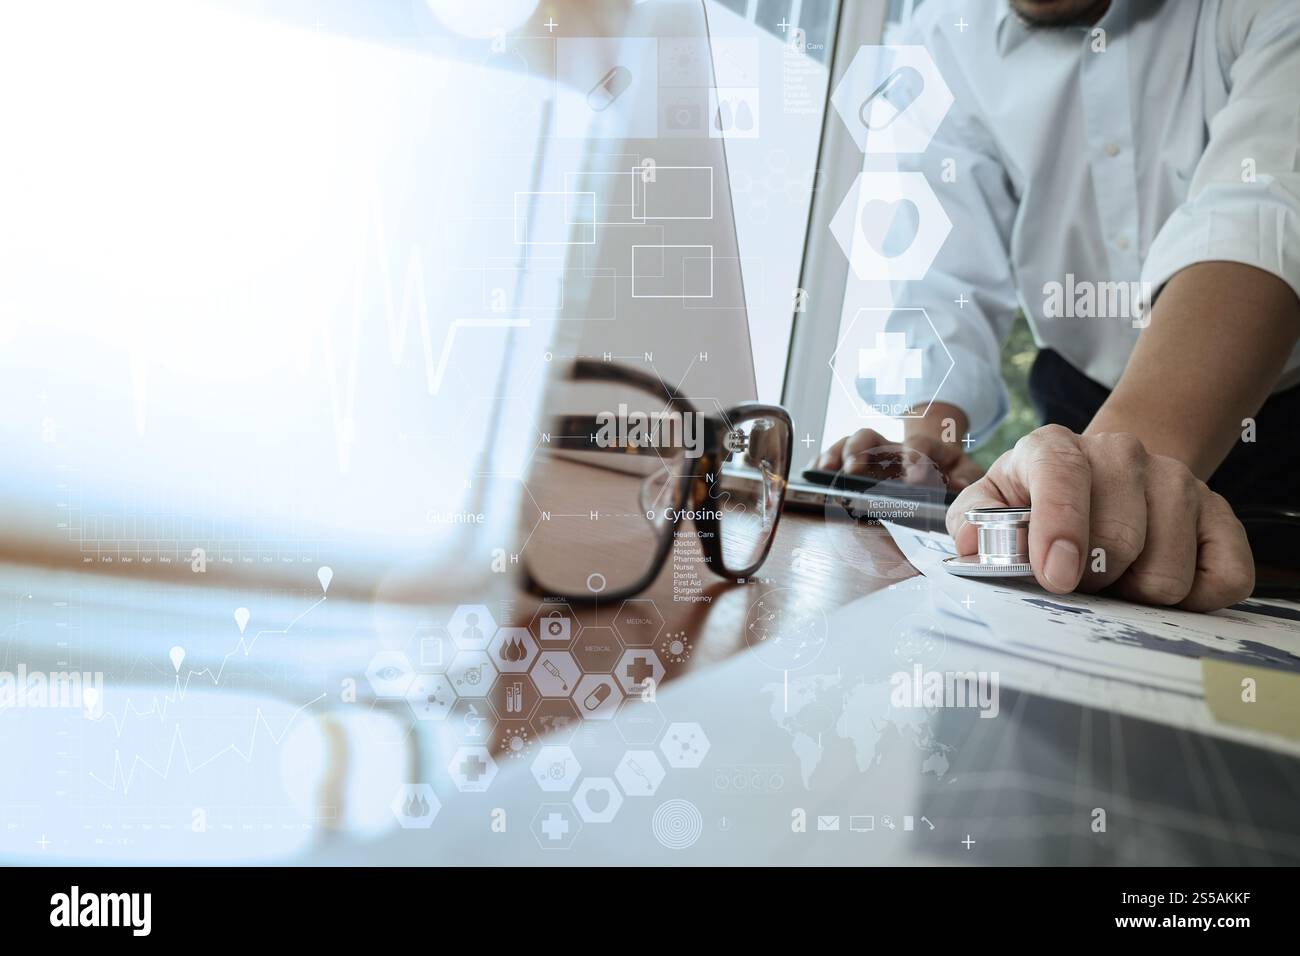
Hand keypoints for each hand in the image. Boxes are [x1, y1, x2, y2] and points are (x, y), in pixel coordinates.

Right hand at [817, 428, 984, 491]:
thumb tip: (955, 485)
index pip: (918, 447)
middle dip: (860, 452)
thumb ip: (964, 479)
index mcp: (925, 448)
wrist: (938, 462)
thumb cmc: (950, 472)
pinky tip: (814, 473)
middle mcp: (893, 447)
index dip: (913, 460)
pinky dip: (822, 461)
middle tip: (853, 469)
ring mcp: (872, 454)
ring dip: (836, 455)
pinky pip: (835, 456)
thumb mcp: (965, 474)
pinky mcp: (857, 464)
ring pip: (849, 444)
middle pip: (871, 437)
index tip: (910, 480)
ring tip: (825, 471)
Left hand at [947, 425, 1253, 610]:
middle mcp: (1121, 454)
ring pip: (1168, 570)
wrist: (1105, 477)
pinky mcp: (1221, 516)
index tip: (1055, 577)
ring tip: (1115, 576)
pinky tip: (1155, 580)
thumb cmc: (1037, 501)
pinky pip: (1225, 578)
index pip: (1064, 476)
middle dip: (1092, 579)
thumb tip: (972, 544)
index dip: (1061, 529)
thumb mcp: (993, 502)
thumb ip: (974, 521)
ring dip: (1135, 592)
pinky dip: (1192, 600)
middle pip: (1120, 540)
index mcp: (1055, 447)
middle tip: (1080, 578)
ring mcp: (1177, 481)